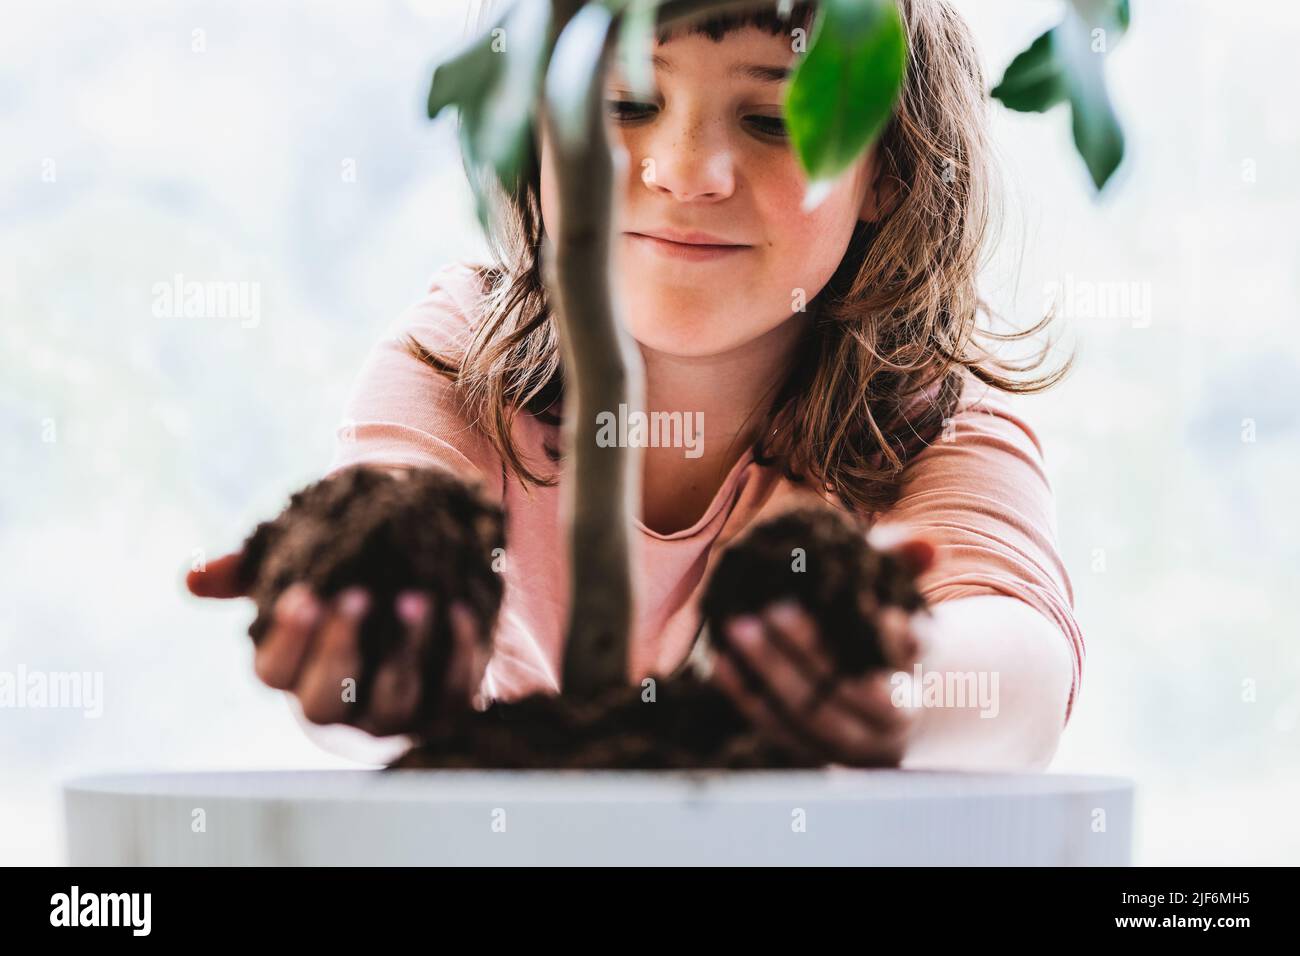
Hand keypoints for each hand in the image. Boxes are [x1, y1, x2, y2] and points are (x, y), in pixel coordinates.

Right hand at [185, 551, 487, 735]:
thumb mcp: (296, 567)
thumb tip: (193, 579)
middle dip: (338, 650)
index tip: (305, 593)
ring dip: (404, 652)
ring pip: (392, 702)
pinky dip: (458, 656)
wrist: (412, 578)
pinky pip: (452, 695)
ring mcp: (391, 713)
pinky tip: (459, 611)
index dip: (288, 638)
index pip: (274, 673)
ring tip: (416, 600)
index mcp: (293, 672)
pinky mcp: (444, 708)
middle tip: (358, 596)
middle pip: (322, 702)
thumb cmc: (340, 575)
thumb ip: (247, 571)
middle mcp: (338, 704)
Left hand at [706, 537, 934, 766]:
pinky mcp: (816, 757)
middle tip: (773, 610)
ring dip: (774, 673)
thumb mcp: (886, 588)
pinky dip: (749, 699)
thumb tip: (926, 544)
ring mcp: (855, 743)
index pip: (910, 651)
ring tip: (738, 629)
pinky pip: (780, 733)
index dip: (885, 632)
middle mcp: (895, 714)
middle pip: (856, 691)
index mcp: (917, 667)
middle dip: (812, 651)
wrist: (856, 678)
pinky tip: (722, 663)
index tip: (856, 602)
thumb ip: (900, 560)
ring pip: (815, 717)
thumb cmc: (867, 618)